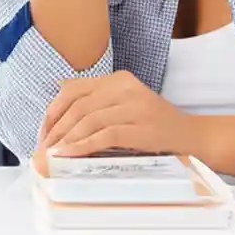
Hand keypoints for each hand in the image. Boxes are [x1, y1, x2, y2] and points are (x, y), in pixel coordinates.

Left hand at [31, 70, 199, 176]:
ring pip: (88, 120)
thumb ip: (97, 99)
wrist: (191, 137)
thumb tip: (57, 99)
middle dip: (55, 129)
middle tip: (42, 149)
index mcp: (118, 79)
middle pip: (78, 106)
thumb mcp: (125, 104)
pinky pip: (104, 135)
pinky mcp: (141, 127)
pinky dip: (82, 146)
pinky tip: (69, 155)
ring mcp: (135, 106)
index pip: (73, 90)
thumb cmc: (154, 125)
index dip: (53, 112)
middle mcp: (125, 87)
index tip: (43, 133)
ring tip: (51, 155)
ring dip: (65, 140)